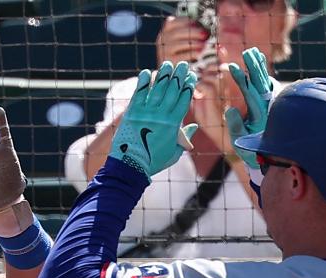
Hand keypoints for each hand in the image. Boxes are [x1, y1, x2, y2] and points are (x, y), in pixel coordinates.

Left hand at [108, 62, 199, 176]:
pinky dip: (143, 82)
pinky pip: (139, 93)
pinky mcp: (132, 112)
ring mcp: (146, 112)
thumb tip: (194, 126)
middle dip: (179, 76)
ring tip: (168, 64)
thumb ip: (185, 138)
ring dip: (163, 75)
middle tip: (184, 65)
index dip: (188, 86)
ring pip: (157, 89)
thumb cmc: (154, 161)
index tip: (192, 77)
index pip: (184, 100)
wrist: (130, 166)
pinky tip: (147, 72)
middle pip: (172, 91)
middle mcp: (161, 115)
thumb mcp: (174, 153)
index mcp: (174, 125)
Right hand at [156, 16, 209, 63]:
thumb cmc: (182, 51)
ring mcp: (164, 50)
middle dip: (193, 32)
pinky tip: (199, 53)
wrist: (174, 70)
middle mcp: (162, 39)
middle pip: (177, 33)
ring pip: (178, 44)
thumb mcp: (184, 38)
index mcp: (166, 30)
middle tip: (205, 34)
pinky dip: (191, 54)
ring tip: (204, 44)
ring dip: (193, 43)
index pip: (174, 22)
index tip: (198, 24)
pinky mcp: (169, 62)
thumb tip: (204, 29)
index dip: (187, 22)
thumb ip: (190, 30)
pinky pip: (181, 56)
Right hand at [222, 46, 272, 170]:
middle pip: (261, 83)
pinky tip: (259, 59)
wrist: (268, 155)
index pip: (250, 94)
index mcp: (259, 116)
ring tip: (252, 51)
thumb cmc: (250, 149)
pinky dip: (263, 70)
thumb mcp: (239, 141)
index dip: (240, 80)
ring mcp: (271, 103)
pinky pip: (267, 82)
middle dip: (253, 67)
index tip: (231, 67)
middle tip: (247, 52)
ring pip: (265, 81)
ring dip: (258, 66)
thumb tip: (231, 108)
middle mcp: (268, 107)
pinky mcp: (271, 101)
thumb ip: (235, 126)